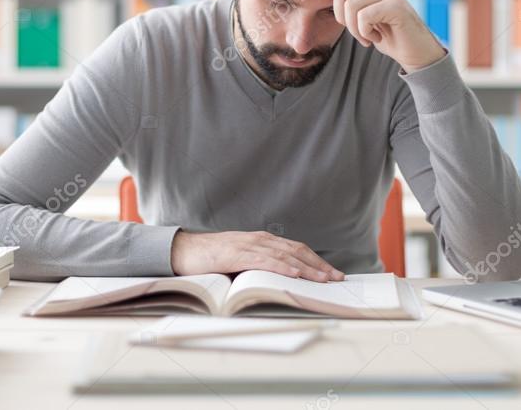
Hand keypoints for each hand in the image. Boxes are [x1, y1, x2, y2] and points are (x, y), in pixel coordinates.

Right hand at [170, 230, 344, 281]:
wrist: (183, 250)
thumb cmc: (210, 258)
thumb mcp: (240, 261)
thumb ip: (259, 266)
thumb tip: (280, 282)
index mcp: (262, 240)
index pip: (296, 249)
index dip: (316, 260)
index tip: (332, 273)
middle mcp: (259, 239)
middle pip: (297, 251)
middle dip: (319, 265)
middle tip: (337, 278)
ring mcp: (249, 245)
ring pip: (285, 256)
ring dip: (307, 268)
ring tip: (323, 278)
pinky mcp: (237, 254)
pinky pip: (265, 261)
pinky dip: (283, 267)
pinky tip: (295, 274)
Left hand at [314, 0, 444, 72]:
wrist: (414, 53)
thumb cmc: (385, 34)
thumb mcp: (361, 15)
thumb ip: (348, 0)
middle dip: (340, 17)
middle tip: (356, 30)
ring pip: (350, 6)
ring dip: (354, 30)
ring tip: (367, 36)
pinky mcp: (396, 6)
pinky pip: (364, 17)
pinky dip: (364, 32)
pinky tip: (375, 38)